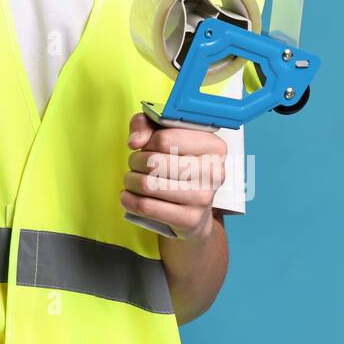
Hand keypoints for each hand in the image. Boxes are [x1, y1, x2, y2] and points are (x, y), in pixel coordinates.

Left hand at [120, 112, 226, 240]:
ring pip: (147, 185)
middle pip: (154, 163)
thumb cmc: (178, 164)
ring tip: (131, 180)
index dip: (147, 141)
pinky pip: (146, 207)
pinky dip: (128, 200)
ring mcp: (204, 198)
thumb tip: (135, 141)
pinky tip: (128, 196)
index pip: (164, 139)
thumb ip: (146, 124)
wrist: (194, 208)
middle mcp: (214, 173)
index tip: (147, 146)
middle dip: (135, 161)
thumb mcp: (165, 134)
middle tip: (135, 164)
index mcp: (214, 147)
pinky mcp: (190, 220)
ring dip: (129, 180)